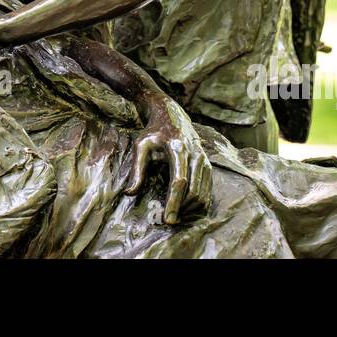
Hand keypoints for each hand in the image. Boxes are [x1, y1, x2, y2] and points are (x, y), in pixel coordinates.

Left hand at [126, 93, 212, 224]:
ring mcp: (204, 160)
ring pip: (202, 193)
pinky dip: (198, 203)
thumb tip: (129, 194)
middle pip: (193, 191)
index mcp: (178, 148)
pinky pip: (207, 190)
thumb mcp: (141, 146)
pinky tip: (186, 209)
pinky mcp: (208, 165)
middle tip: (168, 221)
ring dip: (189, 209)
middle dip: (181, 209)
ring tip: (175, 214)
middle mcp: (195, 154)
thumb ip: (137, 170)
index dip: (173, 203)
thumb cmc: (153, 132)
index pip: (179, 181)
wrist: (172, 115)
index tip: (167, 220)